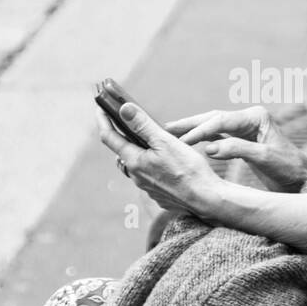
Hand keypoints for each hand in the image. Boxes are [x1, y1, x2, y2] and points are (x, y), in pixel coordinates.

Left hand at [95, 102, 221, 218]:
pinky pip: (149, 175)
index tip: (100, 106)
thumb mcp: (165, 141)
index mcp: (134, 161)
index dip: (103, 119)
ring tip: (148, 140)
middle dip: (122, 135)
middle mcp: (136, 176)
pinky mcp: (158, 193)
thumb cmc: (188, 170)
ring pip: (136, 164)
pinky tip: (165, 161)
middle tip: (126, 121)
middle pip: (122, 151)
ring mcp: (147, 187)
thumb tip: (124, 109)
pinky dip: (152, 164)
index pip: (109, 137)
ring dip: (138, 151)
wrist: (206, 199)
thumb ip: (143, 125)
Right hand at [166, 106, 306, 191]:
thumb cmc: (288, 168)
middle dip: (190, 124)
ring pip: (212, 126)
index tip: (183, 141)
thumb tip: (208, 148)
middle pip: (213, 118)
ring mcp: (244, 128)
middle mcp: (249, 118)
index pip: (221, 121)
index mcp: (256, 117)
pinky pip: (217, 136)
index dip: (200, 131)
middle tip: (166, 128)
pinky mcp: (241, 139)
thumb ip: (237, 150)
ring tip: (170, 133)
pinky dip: (201, 138)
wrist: (301, 179)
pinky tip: (187, 142)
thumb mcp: (264, 158)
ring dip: (192, 129)